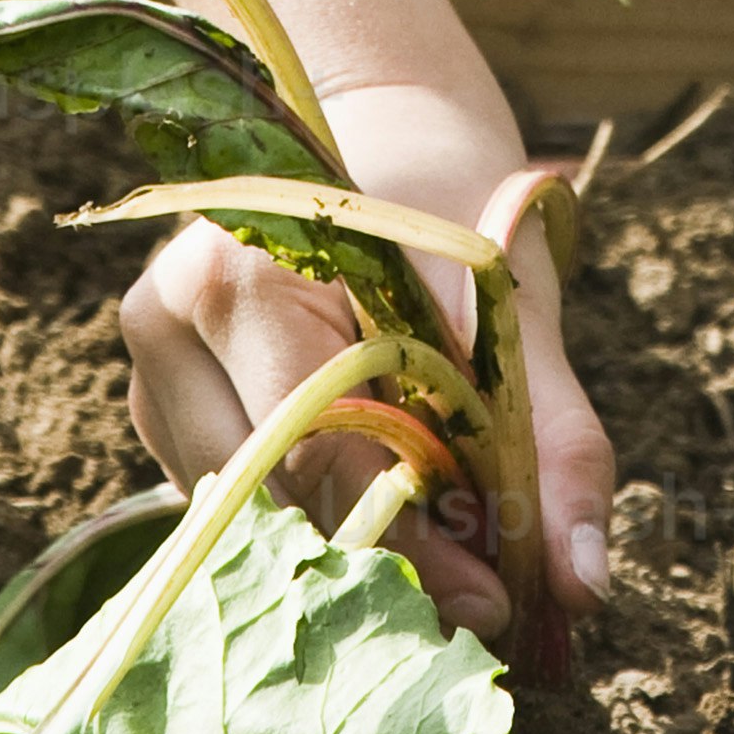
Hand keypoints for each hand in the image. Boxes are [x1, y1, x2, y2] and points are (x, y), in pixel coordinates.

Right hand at [117, 69, 613, 654]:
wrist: (382, 128)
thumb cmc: (447, 201)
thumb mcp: (516, 303)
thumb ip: (554, 439)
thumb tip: (580, 585)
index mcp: (242, 273)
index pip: (318, 450)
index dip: (409, 540)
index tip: (495, 605)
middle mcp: (170, 322)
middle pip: (275, 500)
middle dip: (385, 558)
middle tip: (486, 601)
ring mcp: (153, 370)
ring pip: (247, 520)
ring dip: (344, 547)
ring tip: (448, 558)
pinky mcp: (161, 407)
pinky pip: (238, 505)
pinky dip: (312, 521)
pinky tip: (380, 509)